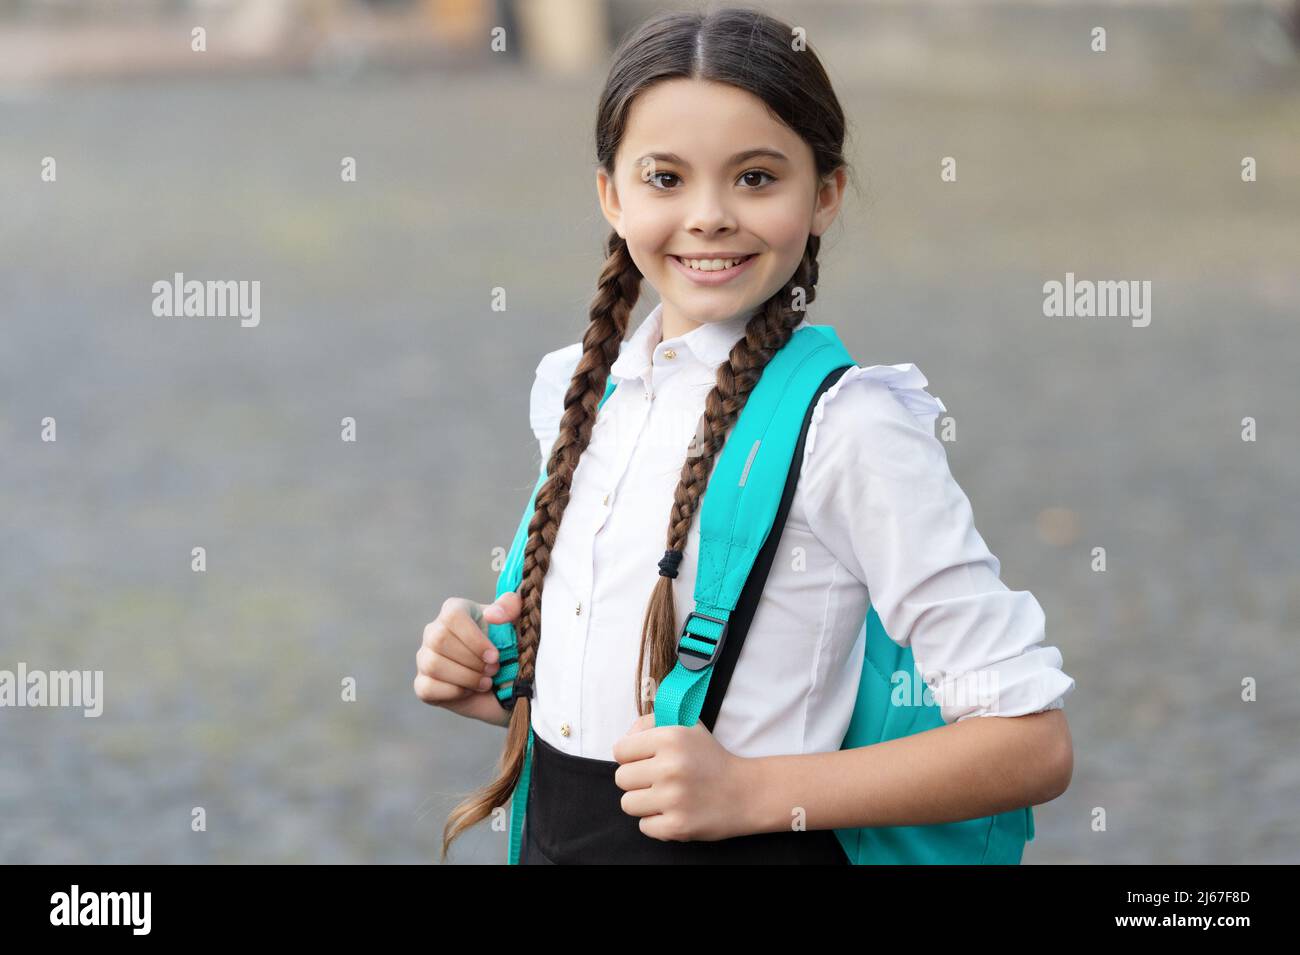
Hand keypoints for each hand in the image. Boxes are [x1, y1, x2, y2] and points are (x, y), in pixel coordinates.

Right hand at [414, 594, 521, 726]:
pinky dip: (454, 692)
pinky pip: (427, 688)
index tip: (495, 655)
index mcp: (454, 611)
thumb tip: (493, 615)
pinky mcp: (423, 684)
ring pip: (433, 665)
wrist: (505, 683)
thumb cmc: (509, 647)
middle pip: (440, 640)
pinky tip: (470, 691)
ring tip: (486, 682)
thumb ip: (511, 607)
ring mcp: (425, 658)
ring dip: (466, 677)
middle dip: (472, 660)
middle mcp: (434, 631)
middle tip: (493, 670)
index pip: (452, 616)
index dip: (474, 638)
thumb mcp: (516, 623)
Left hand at [611, 712, 750, 841]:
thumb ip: (650, 723)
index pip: (620, 751)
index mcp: (670, 737)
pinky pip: (644, 826)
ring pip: (628, 804)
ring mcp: (674, 798)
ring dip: (644, 802)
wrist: (745, 792)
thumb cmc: (709, 758)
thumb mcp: (686, 725)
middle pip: (622, 778)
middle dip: (638, 780)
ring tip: (666, 796)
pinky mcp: (678, 826)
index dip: (632, 756)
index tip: (648, 760)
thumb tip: (625, 738)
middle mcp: (671, 766)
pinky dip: (657, 822)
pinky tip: (675, 812)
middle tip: (660, 780)